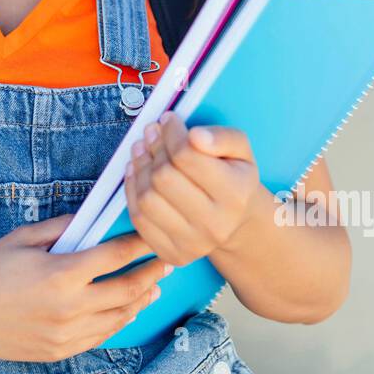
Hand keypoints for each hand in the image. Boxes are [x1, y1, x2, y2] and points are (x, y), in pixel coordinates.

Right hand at [0, 214, 173, 360]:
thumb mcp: (23, 238)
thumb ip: (63, 228)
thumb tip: (93, 221)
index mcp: (61, 274)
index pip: (116, 255)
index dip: (141, 243)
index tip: (154, 235)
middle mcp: (70, 307)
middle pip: (128, 289)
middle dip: (152, 272)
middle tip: (167, 260)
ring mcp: (66, 334)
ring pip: (120, 318)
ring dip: (141, 300)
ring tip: (153, 287)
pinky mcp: (59, 351)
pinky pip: (100, 337)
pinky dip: (119, 322)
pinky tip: (125, 311)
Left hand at [124, 110, 260, 266]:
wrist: (236, 223)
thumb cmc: (234, 179)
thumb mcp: (241, 151)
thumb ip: (222, 137)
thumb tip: (195, 136)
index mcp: (235, 195)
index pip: (187, 156)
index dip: (171, 132)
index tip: (168, 119)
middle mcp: (215, 224)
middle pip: (164, 178)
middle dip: (154, 148)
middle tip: (151, 132)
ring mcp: (192, 244)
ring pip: (147, 198)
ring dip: (139, 167)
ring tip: (142, 149)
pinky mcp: (171, 253)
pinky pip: (138, 218)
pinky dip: (132, 190)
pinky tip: (136, 171)